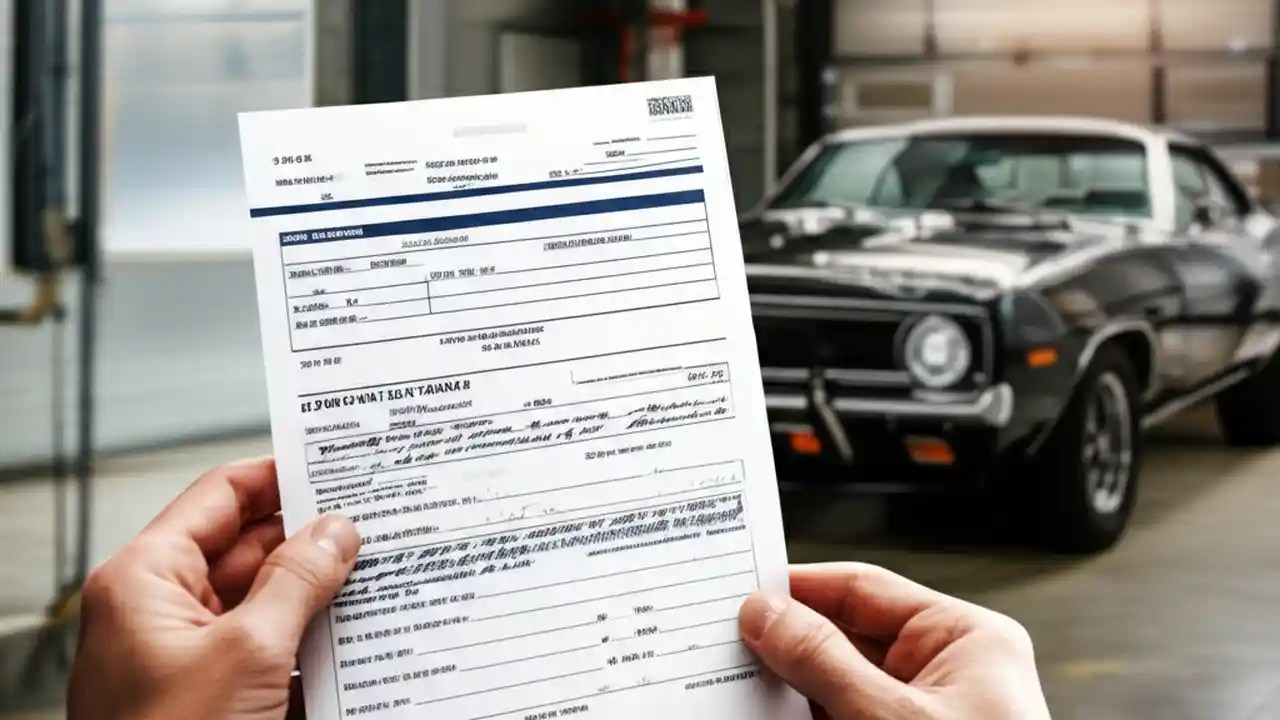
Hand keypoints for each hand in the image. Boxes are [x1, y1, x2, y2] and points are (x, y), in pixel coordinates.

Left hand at [68, 458, 360, 719]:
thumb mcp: (248, 652)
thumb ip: (298, 581)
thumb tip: (335, 530)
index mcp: (146, 580)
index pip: (221, 498)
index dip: (279, 476)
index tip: (337, 465)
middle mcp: (164, 611)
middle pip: (251, 549)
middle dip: (314, 539)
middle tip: (377, 523)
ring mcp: (193, 657)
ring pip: (270, 603)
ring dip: (322, 594)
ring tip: (382, 574)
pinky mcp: (220, 697)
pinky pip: (274, 651)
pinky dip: (316, 644)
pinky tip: (363, 636)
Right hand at [739, 563, 1050, 719]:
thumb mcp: (889, 719)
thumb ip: (822, 662)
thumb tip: (767, 614)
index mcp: (964, 640)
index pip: (864, 590)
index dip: (799, 588)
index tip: (740, 593)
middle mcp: (945, 674)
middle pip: (844, 637)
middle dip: (785, 644)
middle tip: (722, 642)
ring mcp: (922, 718)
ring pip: (835, 685)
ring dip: (787, 690)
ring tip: (732, 686)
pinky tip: (760, 718)